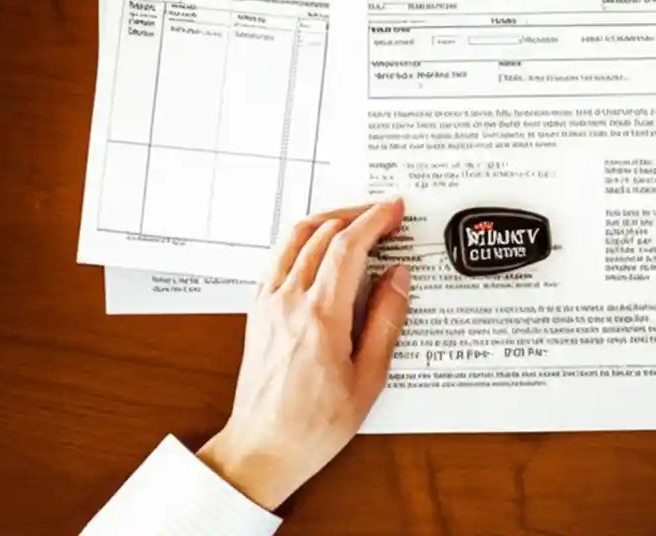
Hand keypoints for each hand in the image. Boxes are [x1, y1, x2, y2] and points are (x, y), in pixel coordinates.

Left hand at [197, 199, 410, 509]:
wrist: (263, 447)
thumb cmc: (315, 424)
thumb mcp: (369, 378)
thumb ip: (386, 320)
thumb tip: (398, 277)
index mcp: (321, 316)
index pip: (348, 247)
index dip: (374, 220)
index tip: (394, 209)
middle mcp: (289, 301)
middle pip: (322, 232)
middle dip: (356, 215)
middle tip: (384, 214)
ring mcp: (268, 303)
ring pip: (295, 238)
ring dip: (328, 221)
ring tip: (354, 221)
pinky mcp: (258, 311)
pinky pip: (279, 258)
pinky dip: (303, 241)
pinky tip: (320, 248)